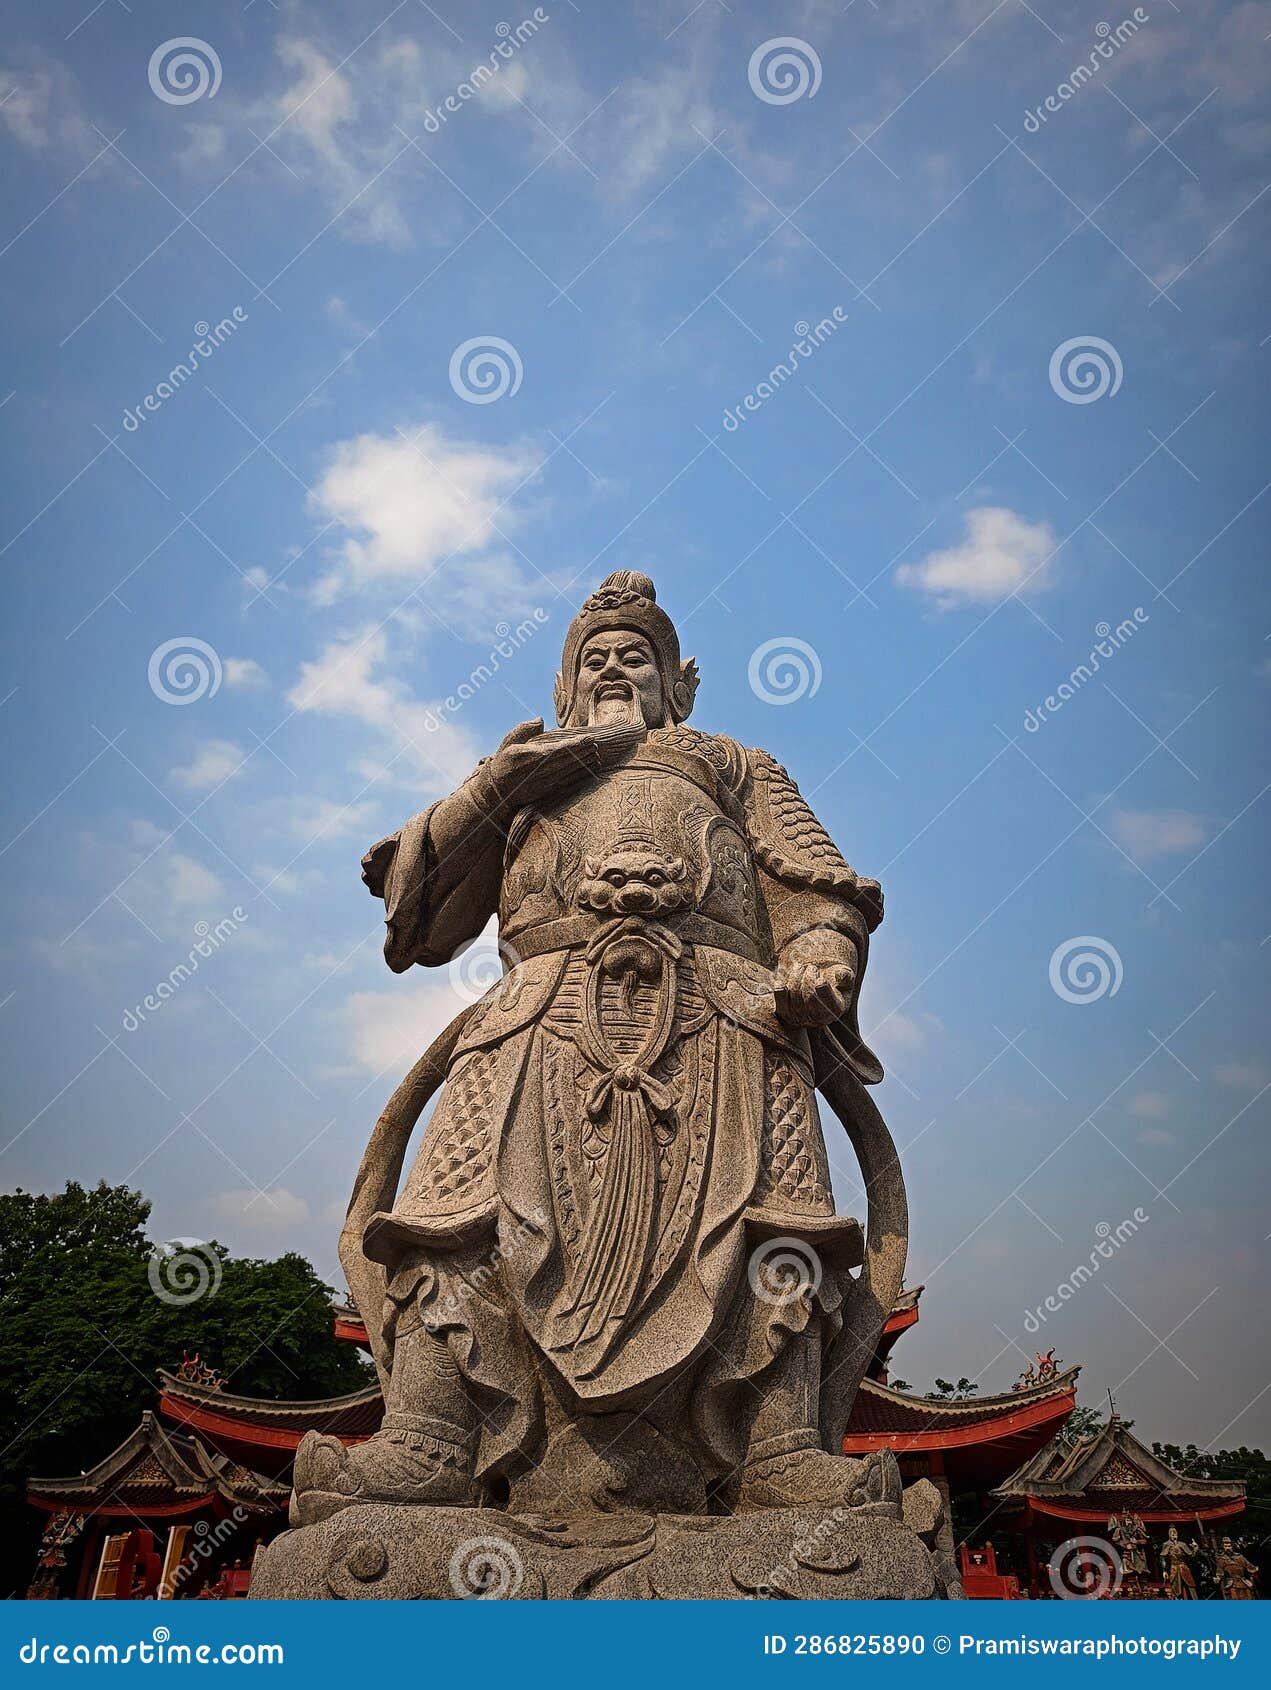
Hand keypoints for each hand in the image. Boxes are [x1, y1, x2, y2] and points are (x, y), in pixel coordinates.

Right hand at [478, 718, 641, 814]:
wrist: (497, 790)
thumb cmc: (504, 763)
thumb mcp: (509, 742)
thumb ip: (524, 729)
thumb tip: (541, 719)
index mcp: (532, 756)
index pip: (560, 749)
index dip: (577, 744)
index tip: (589, 739)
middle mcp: (541, 770)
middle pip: (569, 760)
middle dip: (584, 752)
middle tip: (597, 745)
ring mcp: (545, 782)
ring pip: (570, 771)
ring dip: (585, 763)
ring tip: (596, 755)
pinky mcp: (547, 791)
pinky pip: (568, 782)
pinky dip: (580, 776)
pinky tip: (589, 770)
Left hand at [772, 958, 854, 1027]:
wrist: (814, 982)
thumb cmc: (832, 977)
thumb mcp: (843, 974)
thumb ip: (846, 975)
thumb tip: (842, 976)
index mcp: (836, 1010)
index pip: (830, 1006)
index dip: (825, 993)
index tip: (821, 980)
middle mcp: (818, 1019)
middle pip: (810, 1000)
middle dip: (809, 980)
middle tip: (811, 967)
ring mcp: (800, 1018)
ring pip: (795, 999)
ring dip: (796, 979)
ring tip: (802, 968)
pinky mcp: (785, 1014)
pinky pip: (780, 1002)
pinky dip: (781, 989)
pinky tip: (786, 980)